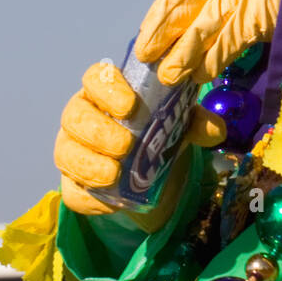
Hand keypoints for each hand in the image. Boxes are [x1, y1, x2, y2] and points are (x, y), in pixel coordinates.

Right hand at [55, 60, 225, 228]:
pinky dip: (88, 198)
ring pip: (65, 152)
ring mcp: (74, 150)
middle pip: (74, 115)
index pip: (96, 78)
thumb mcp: (179, 123)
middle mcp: (84, 116)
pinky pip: (72, 191)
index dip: (107, 88)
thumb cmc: (159, 132)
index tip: (129, 105)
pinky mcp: (74, 183)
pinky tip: (108, 202)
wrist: (152, 173)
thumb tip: (216, 130)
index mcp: (108, 92)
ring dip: (88, 164)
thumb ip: (196, 121)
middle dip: (97, 131)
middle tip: (125, 145)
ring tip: (114, 174)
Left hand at [135, 0, 281, 86]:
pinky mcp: (259, 12)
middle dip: (163, 32)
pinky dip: (211, 60)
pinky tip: (199, 74)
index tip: (146, 32)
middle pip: (186, 2)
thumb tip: (182, 24)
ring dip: (182, 54)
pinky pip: (226, 42)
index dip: (160, 11)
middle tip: (146, 55)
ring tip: (169, 75)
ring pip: (202, 26)